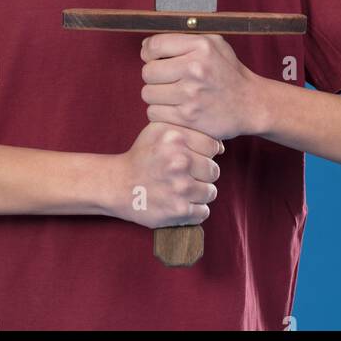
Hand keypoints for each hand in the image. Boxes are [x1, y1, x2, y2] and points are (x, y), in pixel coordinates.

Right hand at [107, 123, 222, 229]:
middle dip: (203, 174)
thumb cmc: (143, 155)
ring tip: (183, 189)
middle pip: (214, 170)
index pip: (213, 147)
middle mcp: (179, 161)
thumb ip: (188, 129)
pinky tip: (180, 202)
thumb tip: (221, 146)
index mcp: (175, 138)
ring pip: (211, 192)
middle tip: (186, 175)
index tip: (193, 158)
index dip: (205, 153)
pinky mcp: (179, 210)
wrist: (119, 185)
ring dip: (200, 193)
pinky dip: (194, 210)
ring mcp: (180, 187)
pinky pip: (203, 211)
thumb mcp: (159, 130)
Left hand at [140, 32, 263, 140]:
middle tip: (166, 79)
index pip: (154, 46)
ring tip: (171, 94)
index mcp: (201, 47)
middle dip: (153, 76)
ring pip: (148, 93)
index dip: (148, 53)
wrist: (251, 104)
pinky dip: (160, 112)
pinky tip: (174, 108)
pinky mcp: (188, 118)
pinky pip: (154, 113)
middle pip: (147, 72)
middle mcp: (195, 69)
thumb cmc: (229, 72)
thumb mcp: (214, 44)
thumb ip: (183, 40)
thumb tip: (147, 46)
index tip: (153, 58)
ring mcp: (191, 95)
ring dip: (156, 95)